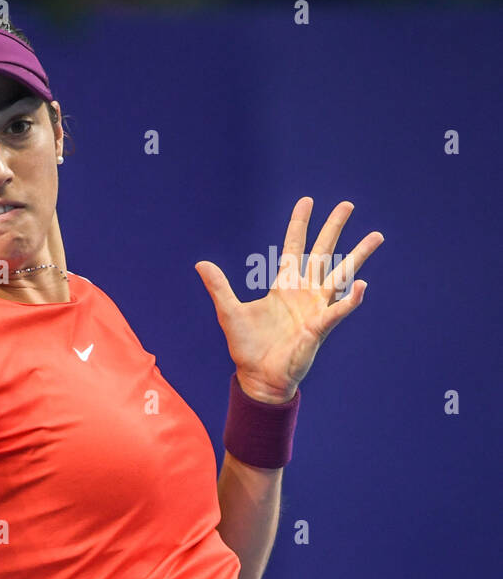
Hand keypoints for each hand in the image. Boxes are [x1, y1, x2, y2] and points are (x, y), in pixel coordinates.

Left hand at [195, 197, 384, 402]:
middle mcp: (304, 292)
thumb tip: (201, 264)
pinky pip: (337, 311)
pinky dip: (350, 300)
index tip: (307, 201)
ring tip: (377, 236)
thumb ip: (219, 287)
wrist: (259, 377)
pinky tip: (361, 286)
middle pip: (322, 253)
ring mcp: (315, 308)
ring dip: (358, 256)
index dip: (299, 224)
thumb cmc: (247, 347)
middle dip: (333, 229)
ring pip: (341, 275)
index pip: (294, 248)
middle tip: (347, 204)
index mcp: (284, 286)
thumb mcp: (229, 312)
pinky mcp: (319, 328)